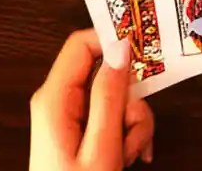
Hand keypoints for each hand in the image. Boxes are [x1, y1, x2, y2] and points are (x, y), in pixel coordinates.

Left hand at [30, 30, 154, 169]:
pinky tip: (130, 158)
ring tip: (127, 157)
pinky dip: (128, 136)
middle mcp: (59, 101)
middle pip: (106, 75)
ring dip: (132, 126)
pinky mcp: (82, 132)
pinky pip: (114, 119)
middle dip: (130, 102)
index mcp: (54, 98)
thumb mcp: (100, 147)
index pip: (81, 44)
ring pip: (117, 100)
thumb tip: (121, 47)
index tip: (147, 56)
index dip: (113, 43)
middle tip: (132, 134)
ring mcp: (71, 117)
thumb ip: (109, 96)